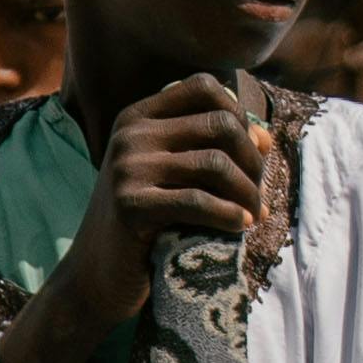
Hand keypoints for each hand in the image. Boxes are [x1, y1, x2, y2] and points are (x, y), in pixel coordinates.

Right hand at [8, 74, 279, 362]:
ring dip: (248, 193)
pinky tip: (242, 227)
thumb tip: (266, 139)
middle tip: (258, 195)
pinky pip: (199, 200)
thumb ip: (215, 152)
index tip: (252, 153)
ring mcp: (127, 167)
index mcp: (138, 116)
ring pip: (216, 164)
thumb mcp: (177, 178)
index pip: (203, 85)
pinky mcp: (131, 204)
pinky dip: (230, 214)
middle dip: (252, 161)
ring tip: (254, 215)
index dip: (239, 114)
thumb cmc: (147, 226)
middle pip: (220, 124)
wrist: (96, 277)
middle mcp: (130, 133)